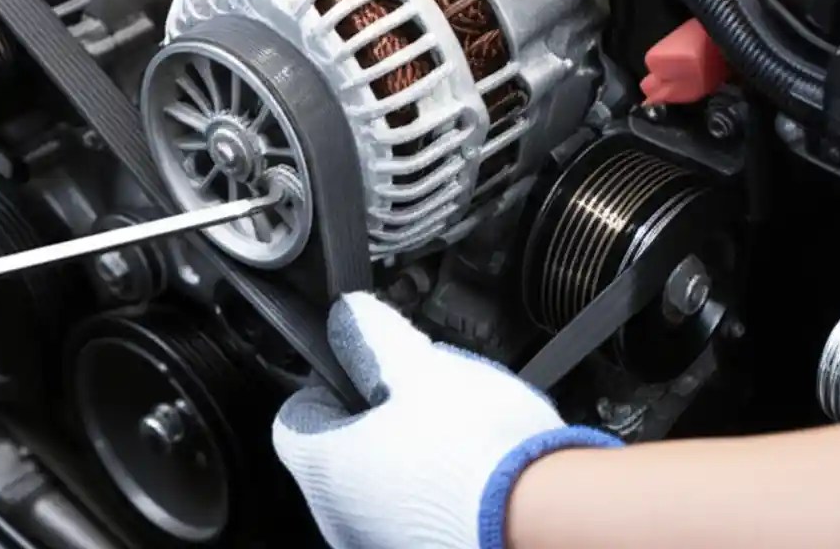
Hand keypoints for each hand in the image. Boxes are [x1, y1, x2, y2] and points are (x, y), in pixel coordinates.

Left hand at [273, 293, 619, 548]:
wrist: (545, 518)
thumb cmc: (479, 451)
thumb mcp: (420, 366)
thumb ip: (373, 334)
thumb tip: (349, 314)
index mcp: (323, 467)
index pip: (294, 418)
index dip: (329, 384)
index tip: (364, 371)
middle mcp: (338, 517)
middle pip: (337, 453)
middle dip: (375, 420)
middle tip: (421, 398)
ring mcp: (376, 543)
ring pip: (378, 488)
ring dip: (406, 458)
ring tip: (457, 435)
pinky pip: (411, 517)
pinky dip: (433, 494)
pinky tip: (474, 475)